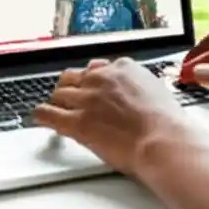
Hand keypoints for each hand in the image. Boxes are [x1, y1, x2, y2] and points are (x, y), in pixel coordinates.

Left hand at [33, 58, 208, 175]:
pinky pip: (49, 114)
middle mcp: (102, 79)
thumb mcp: (158, 92)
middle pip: (73, 77)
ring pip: (59, 94)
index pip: (97, 68)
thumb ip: (140, 88)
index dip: (92, 80)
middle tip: (69, 98)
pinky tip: (40, 118)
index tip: (90, 87)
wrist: (164, 141)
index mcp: (123, 68)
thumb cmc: (168, 124)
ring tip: (55, 109)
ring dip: (57, 102)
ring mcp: (87, 99)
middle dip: (70, 88)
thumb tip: (138, 96)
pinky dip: (42, 115)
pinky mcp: (77, 122)